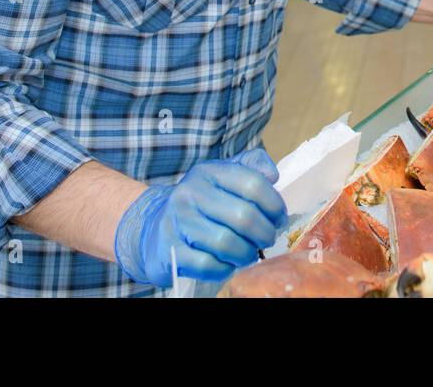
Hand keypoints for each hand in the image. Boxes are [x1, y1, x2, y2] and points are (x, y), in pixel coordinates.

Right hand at [114, 147, 287, 287]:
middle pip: (243, 216)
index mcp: (208, 172)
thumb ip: (252, 166)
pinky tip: (228, 263)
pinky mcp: (170, 250)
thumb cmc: (201, 203)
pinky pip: (207, 264)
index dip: (274, 204)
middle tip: (267, 239)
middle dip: (264, 233)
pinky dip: (225, 267)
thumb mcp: (223, 176)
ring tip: (249, 252)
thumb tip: (272, 175)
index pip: (252, 184)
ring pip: (226, 243)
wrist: (153, 226)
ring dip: (246, 253)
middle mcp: (190, 193)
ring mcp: (178, 222)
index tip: (279, 217)